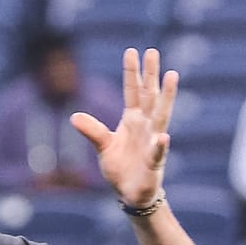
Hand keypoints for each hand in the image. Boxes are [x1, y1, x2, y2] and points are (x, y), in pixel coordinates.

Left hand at [70, 48, 177, 207]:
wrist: (132, 193)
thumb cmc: (121, 167)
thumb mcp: (103, 146)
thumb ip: (92, 130)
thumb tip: (73, 116)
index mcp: (133, 120)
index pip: (132, 92)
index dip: (131, 73)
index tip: (132, 51)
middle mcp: (146, 126)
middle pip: (149, 95)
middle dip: (151, 74)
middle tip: (152, 51)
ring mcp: (153, 142)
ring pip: (161, 115)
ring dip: (166, 96)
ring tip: (172, 76)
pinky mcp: (154, 163)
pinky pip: (157, 153)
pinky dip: (160, 146)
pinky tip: (163, 137)